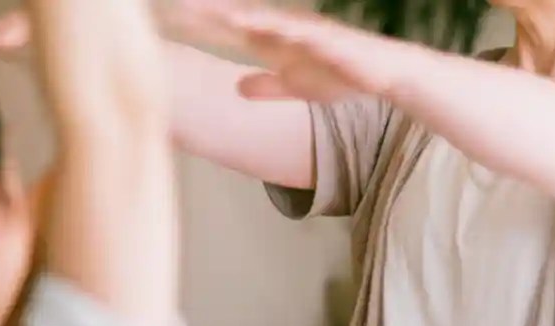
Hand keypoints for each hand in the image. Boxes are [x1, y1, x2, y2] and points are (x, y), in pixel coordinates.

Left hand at [167, 0, 418, 102]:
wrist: (384, 74)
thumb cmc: (341, 74)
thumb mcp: (296, 85)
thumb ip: (267, 86)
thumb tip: (237, 88)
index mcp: (274, 41)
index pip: (230, 31)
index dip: (201, 26)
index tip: (170, 21)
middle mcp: (285, 30)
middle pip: (239, 18)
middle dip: (208, 13)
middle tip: (175, 7)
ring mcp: (305, 31)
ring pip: (264, 20)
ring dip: (236, 14)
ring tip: (208, 12)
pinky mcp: (326, 38)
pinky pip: (297, 31)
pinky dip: (275, 27)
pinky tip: (255, 24)